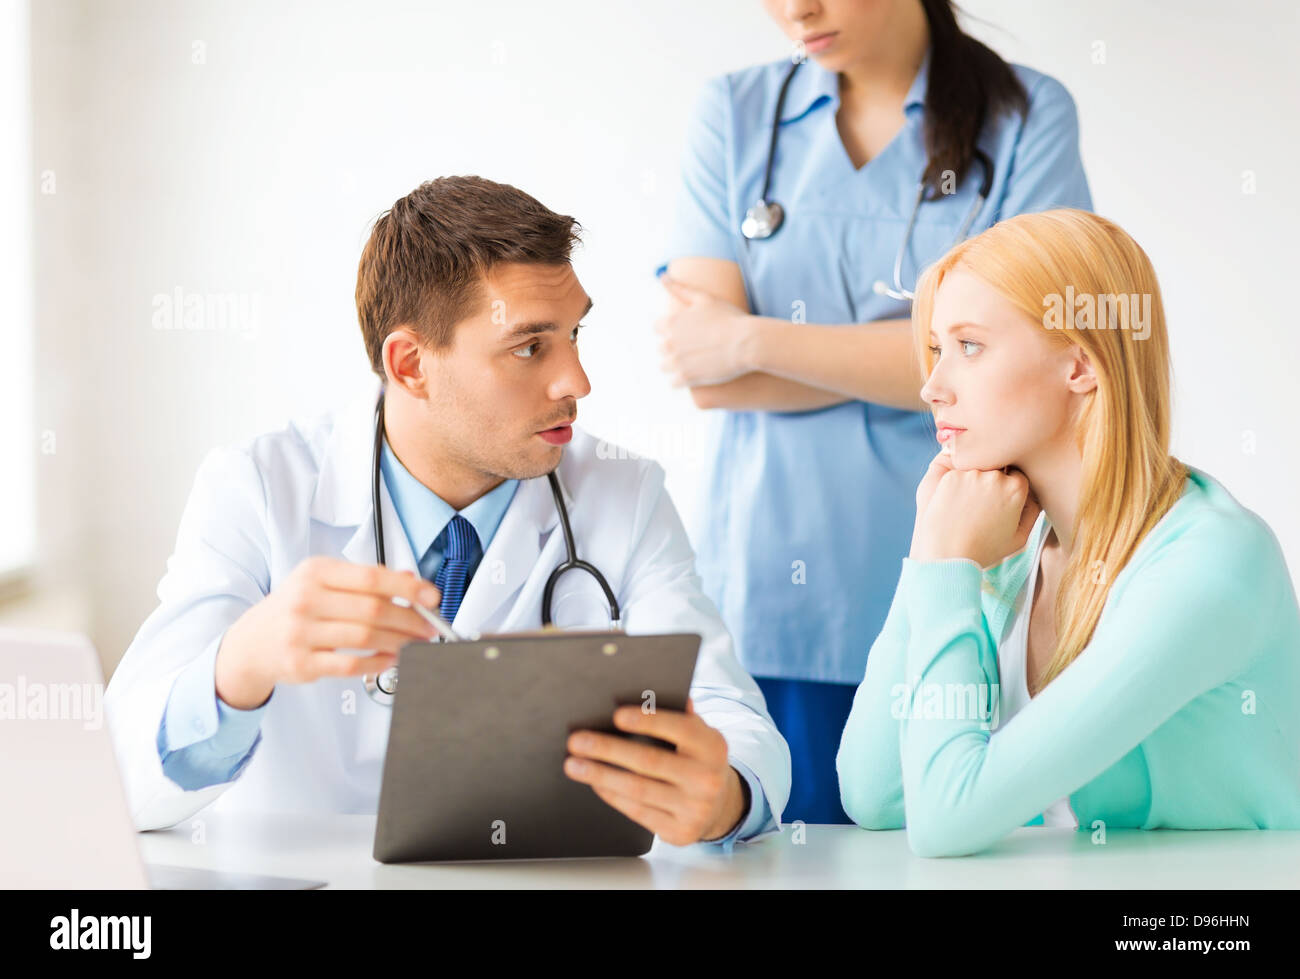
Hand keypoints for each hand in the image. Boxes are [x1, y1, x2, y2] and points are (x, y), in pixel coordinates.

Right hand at [214, 557, 441, 708]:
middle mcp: (305, 599)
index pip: (371, 577)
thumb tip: (412, 581)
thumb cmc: (294, 609)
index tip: (432, 597)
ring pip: (365, 637)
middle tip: (429, 627)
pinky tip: (392, 660)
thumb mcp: (323, 583)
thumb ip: (366, 581)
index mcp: (315, 572)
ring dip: (399, 642)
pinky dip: (378, 663)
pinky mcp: (301, 662)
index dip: (407, 587)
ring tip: (416, 644)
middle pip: (372, 608)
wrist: (251, 643)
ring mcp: (300, 632)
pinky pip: (350, 664)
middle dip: (409, 619)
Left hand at [564, 698, 746, 845]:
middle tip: (577, 741)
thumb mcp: (698, 735)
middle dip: (608, 750)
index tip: (616, 715)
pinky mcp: (679, 831)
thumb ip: (679, 714)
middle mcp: (707, 778)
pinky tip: (595, 783)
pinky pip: (637, 810)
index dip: (647, 721)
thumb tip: (650, 690)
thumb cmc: (698, 760)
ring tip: (574, 765)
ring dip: (600, 775)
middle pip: (649, 761)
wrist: (721, 807)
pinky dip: (611, 795)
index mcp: (712, 746)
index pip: (679, 728)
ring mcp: (694, 808)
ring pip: (637, 789)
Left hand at [654, 275, 753, 386]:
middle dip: (674, 347)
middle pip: (661, 348)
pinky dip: (682, 380)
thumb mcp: (704, 297)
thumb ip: (680, 288)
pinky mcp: (686, 378)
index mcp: (671, 322)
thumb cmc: (729, 318)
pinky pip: (674, 383)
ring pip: (664, 366)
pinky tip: (695, 374)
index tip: (686, 332)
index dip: (671, 329)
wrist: (747, 343)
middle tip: (694, 348)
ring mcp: (676, 362)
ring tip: (693, 362)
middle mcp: (669, 342)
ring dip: (675, 365)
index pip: (657, 327)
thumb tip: (662, 276)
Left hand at [909, 452, 1041, 568]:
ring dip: (969, 483)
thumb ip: (1032, 509)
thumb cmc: (983, 551)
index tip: (995, 503)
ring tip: (961, 509)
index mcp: (1016, 488)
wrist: (947, 557)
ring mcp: (970, 474)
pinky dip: (951, 484)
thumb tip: (1034, 493)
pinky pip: (953, 473)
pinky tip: (949, 505)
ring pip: (973, 469)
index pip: (1016, 477)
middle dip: (988, 485)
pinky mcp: (948, 476)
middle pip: (995, 470)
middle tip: (977, 508)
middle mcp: (995, 476)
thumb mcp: (1019, 537)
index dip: (1005, 490)